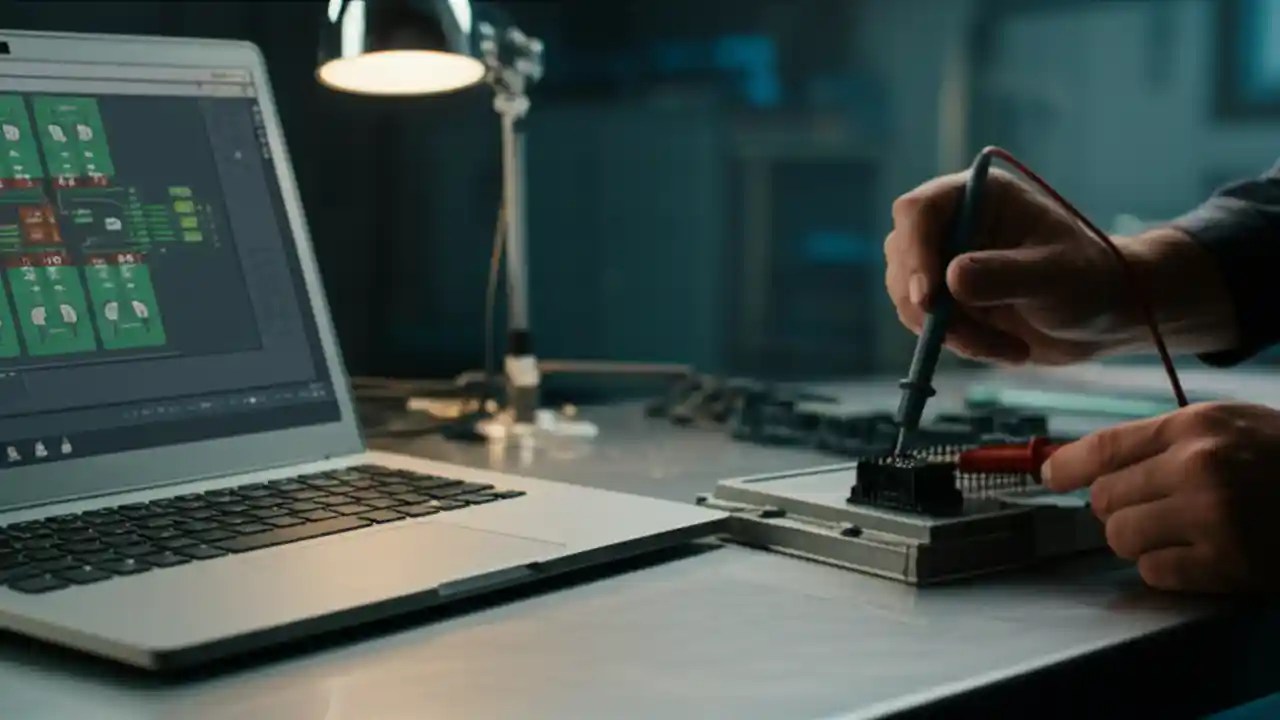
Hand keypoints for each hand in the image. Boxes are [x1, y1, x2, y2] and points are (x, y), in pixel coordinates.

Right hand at [884, 172, 1238, 363]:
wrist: (1104, 316)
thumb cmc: (1091, 281)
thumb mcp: (1056, 277)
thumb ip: (1006, 275)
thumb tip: (951, 279)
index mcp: (979, 196)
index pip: (919, 211)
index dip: (914, 251)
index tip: (928, 298)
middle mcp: (953, 223)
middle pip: (904, 257)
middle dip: (932, 307)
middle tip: (974, 338)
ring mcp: (943, 261)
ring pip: (910, 297)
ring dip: (951, 333)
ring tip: (1008, 348)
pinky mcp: (944, 298)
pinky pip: (926, 325)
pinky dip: (959, 344)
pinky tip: (1005, 348)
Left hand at [1043, 402, 1279, 593]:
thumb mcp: (1228, 425)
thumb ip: (1164, 441)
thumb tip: (1089, 463)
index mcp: (1194, 426)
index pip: (1103, 447)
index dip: (1066, 466)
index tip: (1051, 477)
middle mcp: (1197, 467)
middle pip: (1104, 499)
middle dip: (1116, 508)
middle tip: (1149, 509)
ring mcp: (1212, 516)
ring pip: (1121, 538)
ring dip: (1138, 541)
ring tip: (1173, 533)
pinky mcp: (1228, 562)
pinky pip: (1155, 572)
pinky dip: (1166, 569)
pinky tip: (1195, 556)